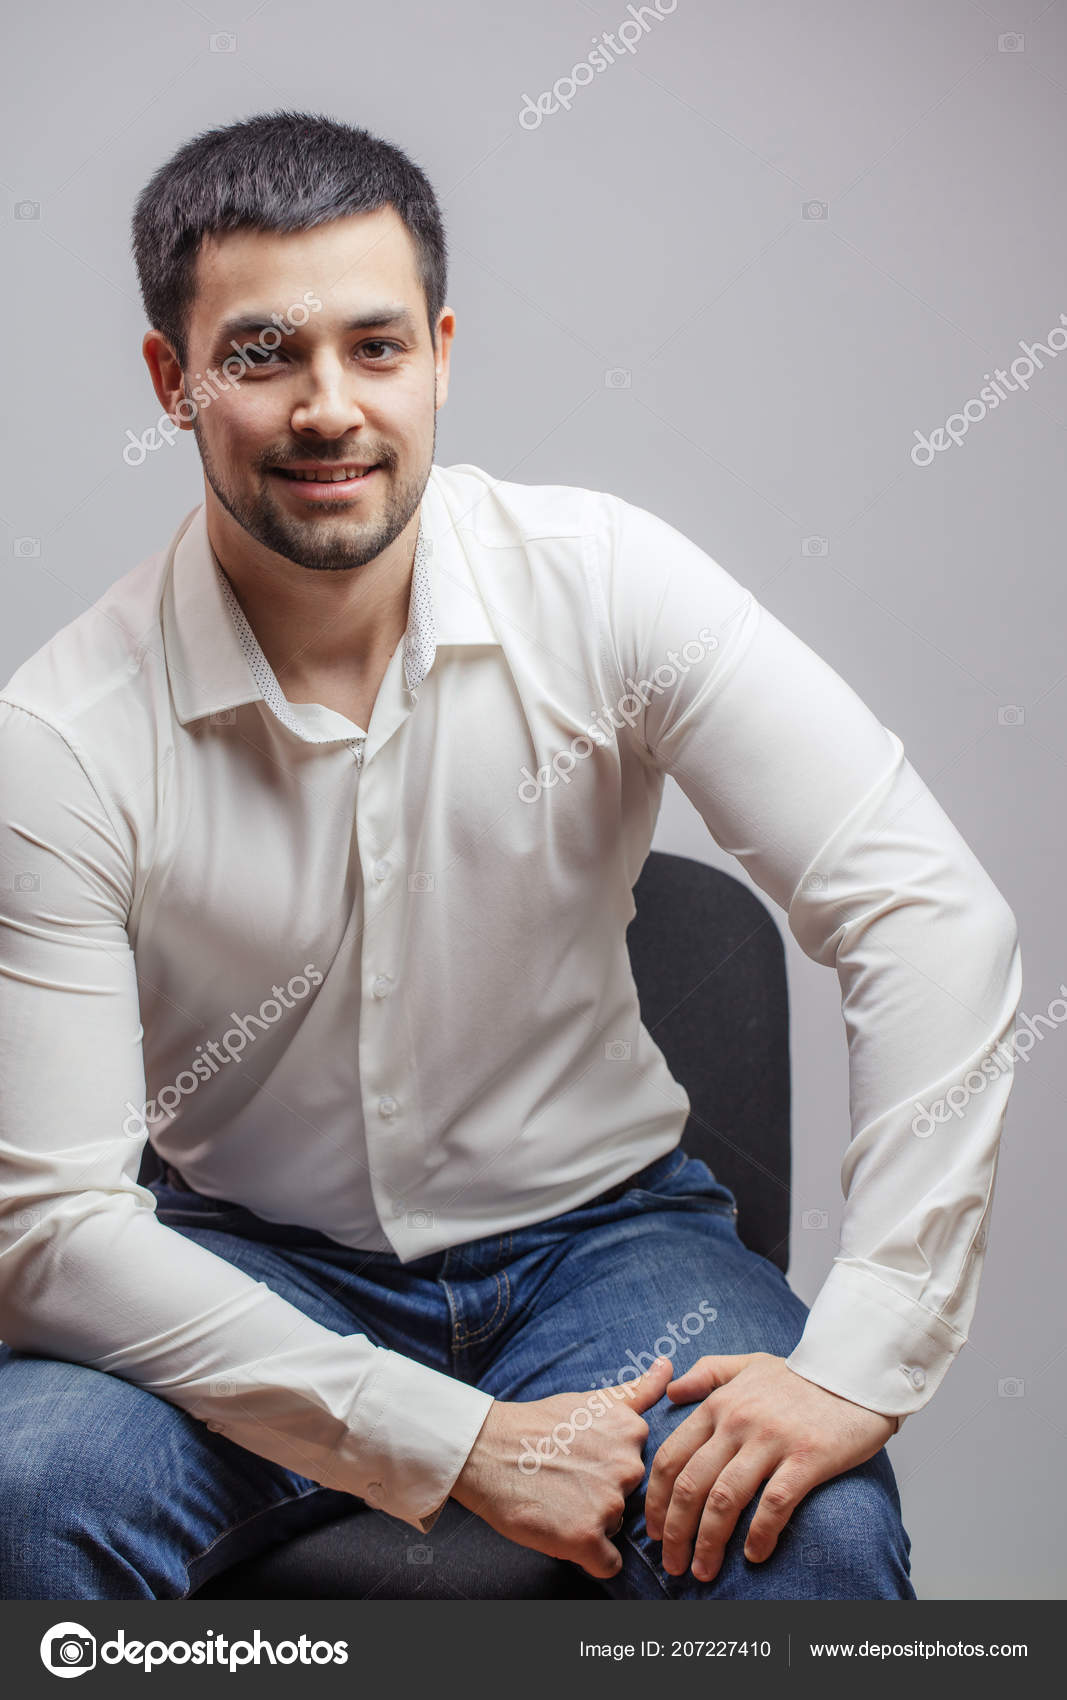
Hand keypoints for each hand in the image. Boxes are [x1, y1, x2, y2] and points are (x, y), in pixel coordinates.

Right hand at [452, 1356, 673, 1578]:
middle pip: (630, 1499)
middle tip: (569, 1482)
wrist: (486, 1451)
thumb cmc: (536, 1426)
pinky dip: (590, 1556)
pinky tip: (565, 1532)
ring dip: (593, 1522)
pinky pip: (608, 1564)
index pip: (642, 1467)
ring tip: (560, 1501)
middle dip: (604, 1496)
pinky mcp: (586, 1537)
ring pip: (615, 1528)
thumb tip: (668, 1365)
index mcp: (632, 1433)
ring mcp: (608, 1503)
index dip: (613, 1470)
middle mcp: (628, 1467)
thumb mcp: (591, 1401)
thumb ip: (638, 1391)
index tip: (586, 1462)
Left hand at [644, 1352, 895, 1582]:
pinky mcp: (807, 1458)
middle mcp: (738, 1422)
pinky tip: (754, 1556)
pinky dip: (760, 1534)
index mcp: (718, 1405)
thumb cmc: (800, 1376)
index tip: (653, 1531)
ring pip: (725, 1499)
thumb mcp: (748, 1364)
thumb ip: (707, 1374)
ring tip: (704, 1571)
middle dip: (676, 1531)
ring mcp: (771, 1440)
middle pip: (692, 1484)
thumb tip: (671, 1391)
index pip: (672, 1457)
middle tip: (672, 1563)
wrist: (854, 1373)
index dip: (657, 1500)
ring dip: (709, 1542)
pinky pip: (774, 1504)